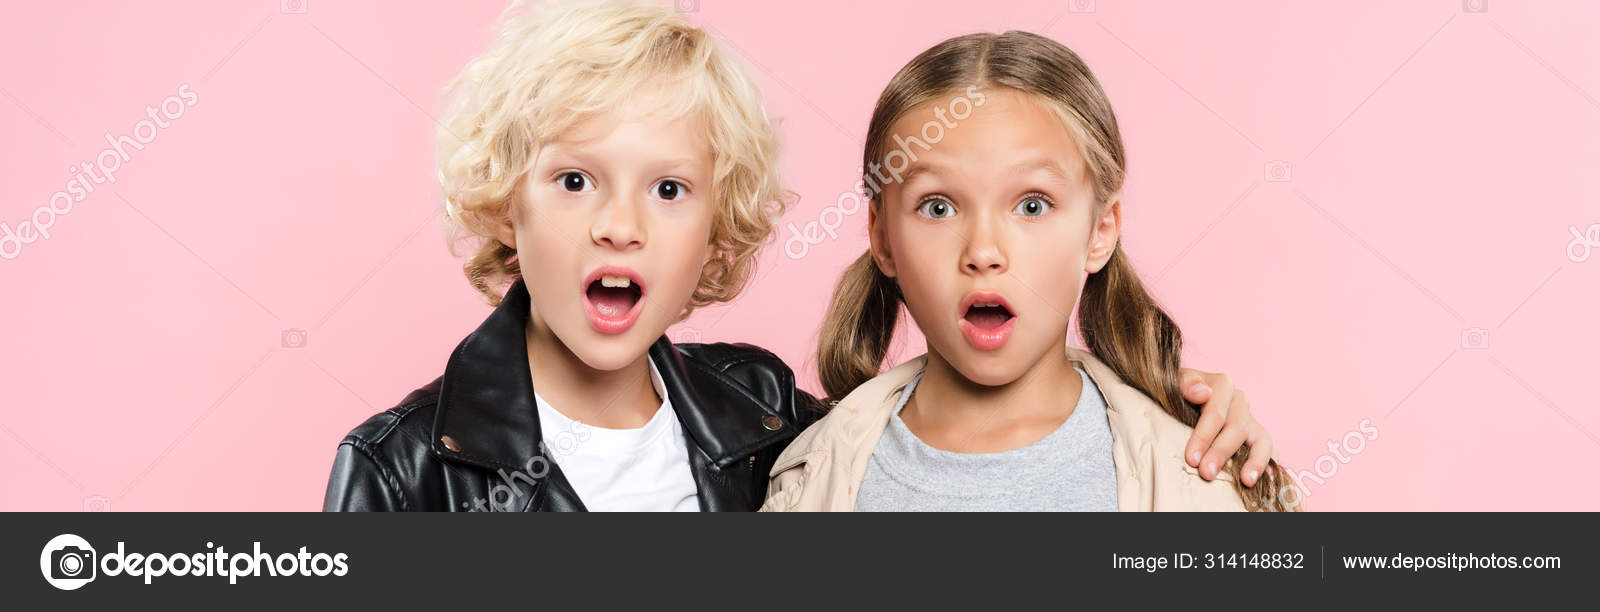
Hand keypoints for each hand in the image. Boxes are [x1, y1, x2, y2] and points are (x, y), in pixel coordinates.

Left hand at [1180, 369, 1273, 486]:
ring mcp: (1251, 419)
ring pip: (1261, 439)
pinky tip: (1267, 480)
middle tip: (1206, 473)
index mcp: (1222, 385)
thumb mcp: (1175, 383)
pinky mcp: (1258, 435)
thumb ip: (1186, 384)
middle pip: (1236, 428)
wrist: (1183, 397)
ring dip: (1255, 461)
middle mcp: (1239, 400)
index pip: (1216, 412)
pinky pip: (1269, 449)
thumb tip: (1202, 393)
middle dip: (1221, 452)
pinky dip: (1270, 464)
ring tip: (1247, 480)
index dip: (1204, 436)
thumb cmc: (1178, 393)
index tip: (1192, 459)